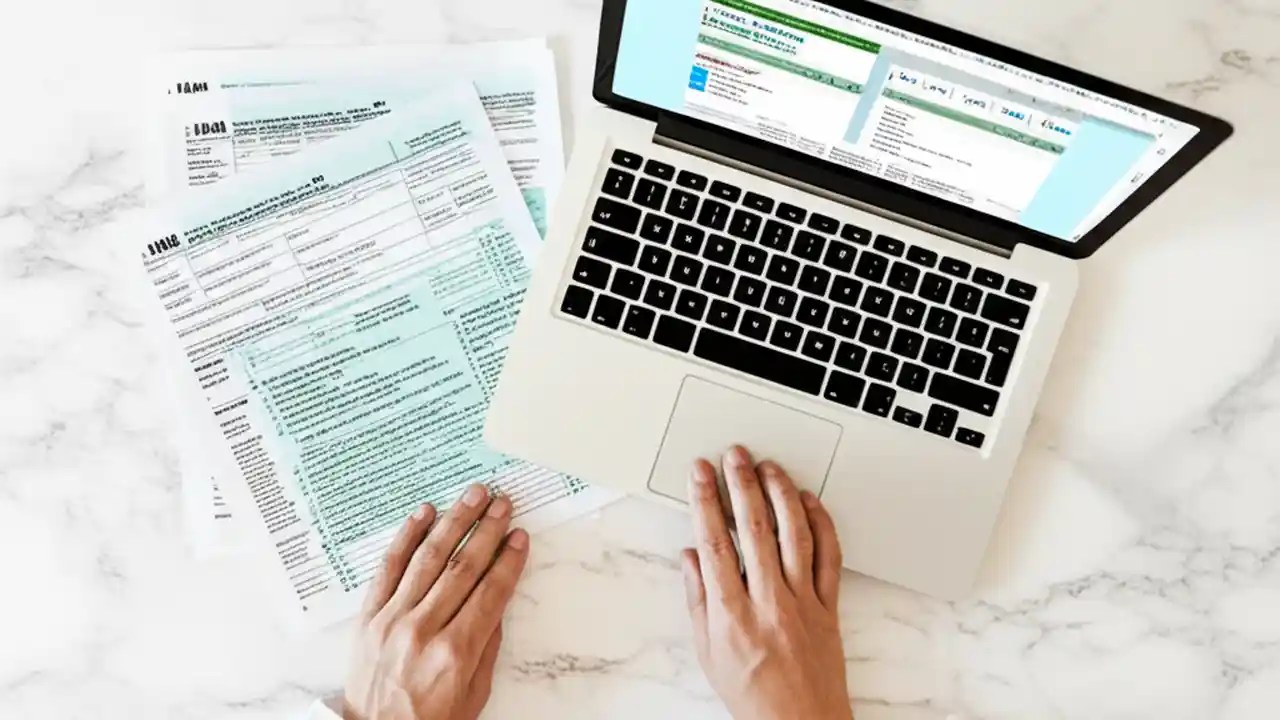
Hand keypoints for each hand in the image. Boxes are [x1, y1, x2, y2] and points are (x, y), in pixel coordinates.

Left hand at [343, 484, 529, 719]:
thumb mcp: (473, 694)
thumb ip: (487, 646)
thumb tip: (496, 601)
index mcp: (454, 653)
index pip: (490, 593)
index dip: (508, 561)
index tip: (520, 536)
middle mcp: (422, 630)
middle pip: (463, 568)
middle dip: (487, 531)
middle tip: (503, 504)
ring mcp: (391, 619)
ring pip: (428, 559)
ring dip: (454, 522)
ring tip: (473, 495)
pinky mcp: (368, 616)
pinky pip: (388, 567)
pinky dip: (406, 537)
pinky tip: (424, 513)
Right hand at [682, 446, 851, 719]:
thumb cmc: (752, 695)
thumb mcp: (708, 652)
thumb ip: (698, 599)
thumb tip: (690, 556)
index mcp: (731, 614)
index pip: (715, 542)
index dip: (705, 501)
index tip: (700, 473)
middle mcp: (768, 602)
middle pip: (754, 529)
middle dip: (741, 484)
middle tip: (734, 455)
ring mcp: (803, 602)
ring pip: (794, 534)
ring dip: (780, 494)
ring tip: (769, 467)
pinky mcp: (830, 606)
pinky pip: (829, 557)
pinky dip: (821, 524)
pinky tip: (809, 501)